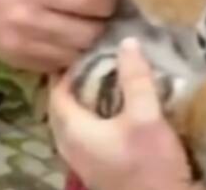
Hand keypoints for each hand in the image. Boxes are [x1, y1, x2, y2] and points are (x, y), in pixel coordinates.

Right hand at [0, 0, 115, 71]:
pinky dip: (71, 53)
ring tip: (89, 25)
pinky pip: (59, 64)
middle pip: (88, 32)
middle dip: (102, 23)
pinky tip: (71, 39)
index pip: (89, 1)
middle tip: (103, 14)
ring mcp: (22, 45)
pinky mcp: (18, 62)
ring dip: (89, 41)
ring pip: (76, 53)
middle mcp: (27, 20)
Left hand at [49, 38, 194, 189]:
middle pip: (64, 106)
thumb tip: (127, 42)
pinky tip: (123, 106)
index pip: (56, 91)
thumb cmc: (148, 164)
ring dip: (91, 98)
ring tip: (115, 78)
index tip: (91, 47)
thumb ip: (136, 79)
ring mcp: (84, 158)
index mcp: (72, 130)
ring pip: (77, 120)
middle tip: (103, 58)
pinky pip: (90, 131)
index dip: (69, 68)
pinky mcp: (100, 164)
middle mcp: (70, 145)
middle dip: (79, 81)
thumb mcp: (146, 116)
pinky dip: (100, 114)